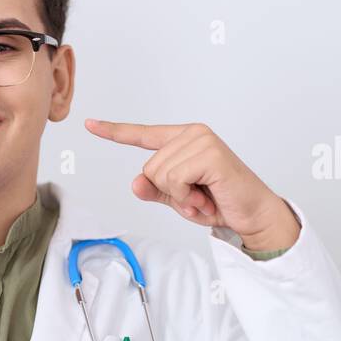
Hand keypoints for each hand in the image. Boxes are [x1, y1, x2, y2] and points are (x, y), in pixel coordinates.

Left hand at [83, 120, 299, 251]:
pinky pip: (174, 180)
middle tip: (196, 196)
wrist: (251, 215)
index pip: (142, 135)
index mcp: (182, 139)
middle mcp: (192, 133)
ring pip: (159, 174)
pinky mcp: (210, 153)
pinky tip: (205, 198)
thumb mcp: (177, 199)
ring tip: (202, 197)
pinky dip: (186, 197)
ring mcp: (201, 140)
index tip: (89, 124)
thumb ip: (154, 190)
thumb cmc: (218, 203)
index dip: (114, 132)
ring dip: (179, 196)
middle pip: (148, 167)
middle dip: (168, 191)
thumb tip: (135, 182)